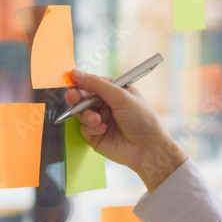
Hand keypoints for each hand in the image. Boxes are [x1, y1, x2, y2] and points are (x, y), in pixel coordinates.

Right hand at [64, 68, 187, 191]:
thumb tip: (76, 73)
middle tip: (72, 97)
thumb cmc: (143, 120)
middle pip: (83, 97)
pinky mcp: (96, 135)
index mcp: (115, 91)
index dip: (82, 82)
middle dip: (77, 96)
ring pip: (81, 112)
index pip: (93, 83)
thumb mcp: (121, 96)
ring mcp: (101, 120)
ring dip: (86, 115)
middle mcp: (107, 105)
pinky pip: (83, 128)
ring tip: (97, 120)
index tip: (72, 80)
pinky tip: (102, 129)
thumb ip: (97, 85)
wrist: (148, 148)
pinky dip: (90, 128)